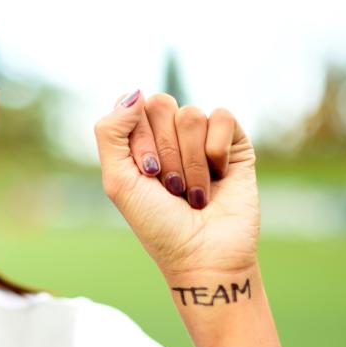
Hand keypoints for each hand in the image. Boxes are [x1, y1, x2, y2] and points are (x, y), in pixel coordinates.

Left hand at [93, 90, 258, 282]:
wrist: (203, 255)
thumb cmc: (157, 224)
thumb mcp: (118, 180)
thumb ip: (110, 132)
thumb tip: (136, 91)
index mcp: (139, 140)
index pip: (133, 106)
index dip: (141, 140)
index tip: (148, 175)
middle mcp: (170, 134)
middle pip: (162, 104)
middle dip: (165, 151)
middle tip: (171, 187)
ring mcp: (202, 137)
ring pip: (191, 115)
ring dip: (191, 162)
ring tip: (194, 192)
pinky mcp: (235, 143)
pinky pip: (222, 117)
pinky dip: (217, 151)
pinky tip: (219, 176)